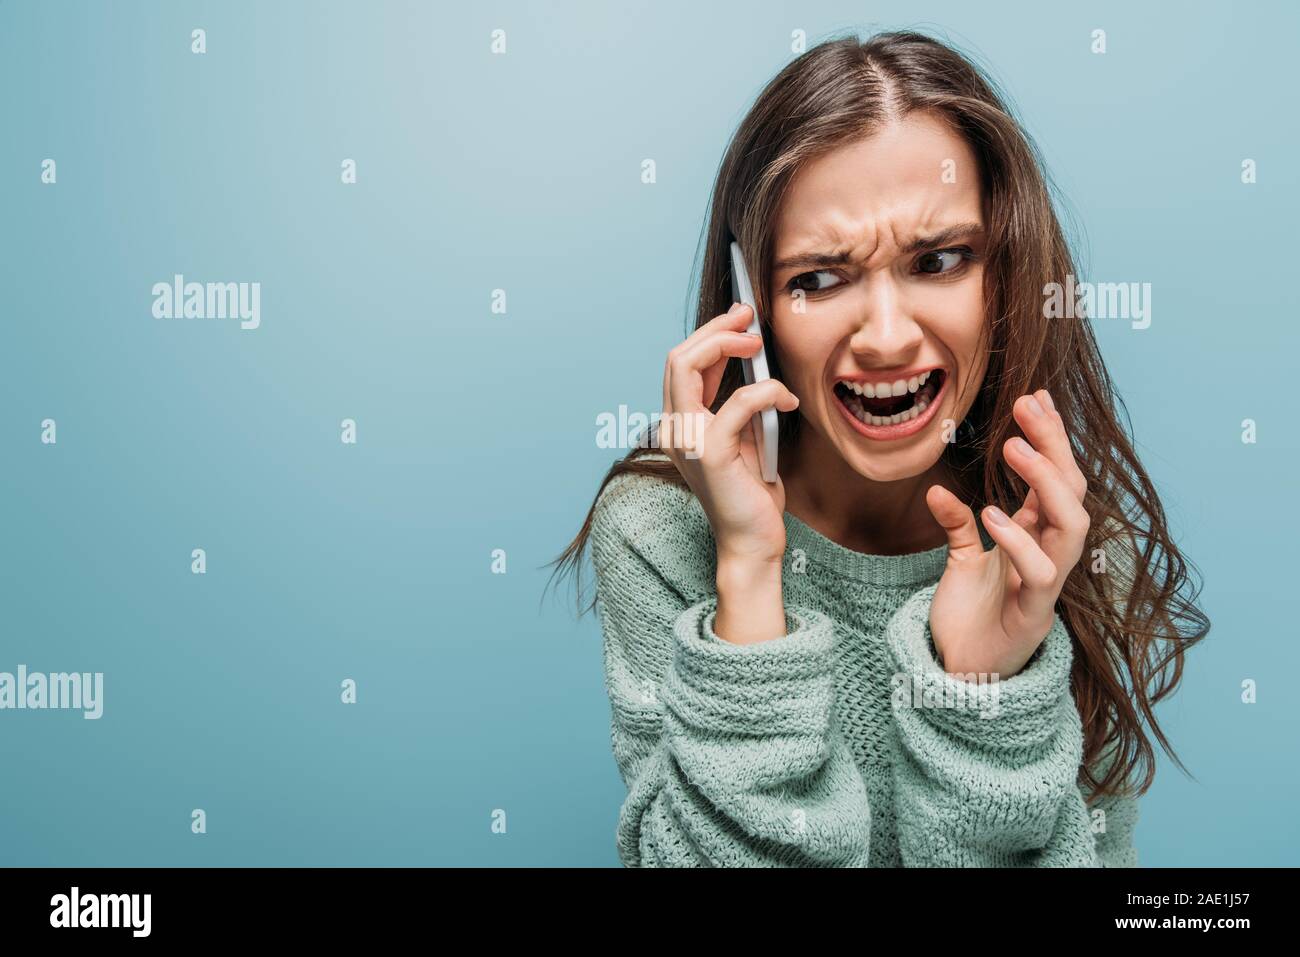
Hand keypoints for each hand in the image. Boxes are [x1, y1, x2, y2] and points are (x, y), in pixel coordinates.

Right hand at [659, 302, 799, 568]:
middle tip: (749, 317)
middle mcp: (674, 429)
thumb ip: (741, 404)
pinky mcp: (711, 453)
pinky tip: (787, 399)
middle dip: (715, 329)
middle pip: (678, 357)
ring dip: (727, 345)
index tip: (741, 318)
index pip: (682, 365)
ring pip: (688, 367)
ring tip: (758, 344)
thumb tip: (755, 361)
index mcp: (680, 424)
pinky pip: (737, 402)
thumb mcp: (747, 437)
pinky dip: (767, 391)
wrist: (753, 540)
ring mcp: (687, 440)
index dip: (710, 334)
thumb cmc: (752, 493)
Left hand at [923, 389, 1089, 678]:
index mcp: (1035, 537)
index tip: (1034, 399)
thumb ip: (956, 525)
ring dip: (1045, 484)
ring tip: (1013, 448)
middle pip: (1071, 492)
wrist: (963, 673)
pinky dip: (1018, 541)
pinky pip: (1041, 573)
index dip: (1049, 440)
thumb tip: (938, 488)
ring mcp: (1047, 584)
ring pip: (1072, 527)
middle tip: (1028, 408)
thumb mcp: (959, 561)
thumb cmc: (971, 617)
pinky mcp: (1033, 614)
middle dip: (1054, 447)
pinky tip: (991, 514)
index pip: (1055, 479)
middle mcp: (1049, 555)